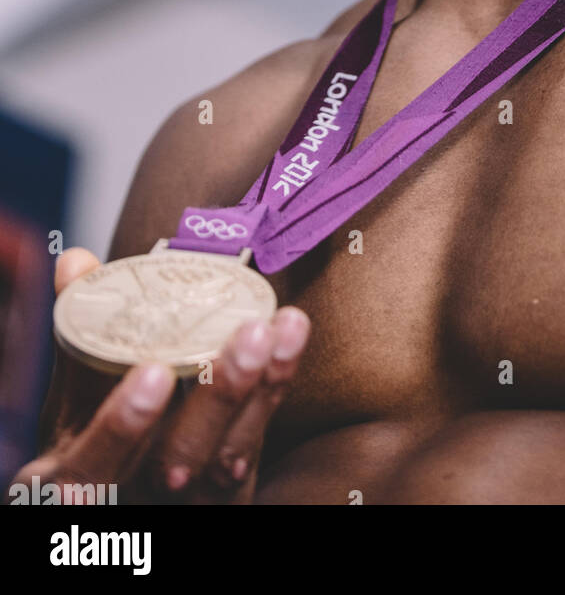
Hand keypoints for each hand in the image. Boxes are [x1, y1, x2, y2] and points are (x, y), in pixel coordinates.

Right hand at [8, 246, 309, 504]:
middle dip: (218, 397)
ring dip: (260, 388)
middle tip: (251, 335)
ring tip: (281, 328)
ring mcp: (185, 507)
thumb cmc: (94, 446)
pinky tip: (288, 347)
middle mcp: (131, 502)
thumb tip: (77, 261)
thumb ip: (78, 339)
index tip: (155, 372)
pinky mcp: (228, 499)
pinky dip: (272, 393)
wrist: (128, 504)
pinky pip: (255, 446)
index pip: (93, 466)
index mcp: (73, 482)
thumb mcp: (72, 409)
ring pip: (228, 456)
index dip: (122, 425)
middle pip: (179, 462)